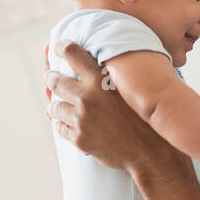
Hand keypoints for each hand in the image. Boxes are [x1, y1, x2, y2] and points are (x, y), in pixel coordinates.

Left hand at [44, 41, 167, 174]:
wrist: (149, 151)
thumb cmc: (143, 117)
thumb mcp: (130, 89)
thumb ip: (110, 75)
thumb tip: (94, 63)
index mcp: (100, 80)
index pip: (71, 53)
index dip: (60, 48)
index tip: (55, 48)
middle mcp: (87, 97)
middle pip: (54, 81)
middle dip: (51, 79)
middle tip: (52, 78)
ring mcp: (81, 119)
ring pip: (54, 107)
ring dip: (57, 105)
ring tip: (61, 105)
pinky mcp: (79, 139)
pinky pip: (59, 127)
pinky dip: (61, 124)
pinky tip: (68, 123)